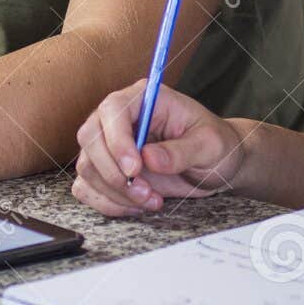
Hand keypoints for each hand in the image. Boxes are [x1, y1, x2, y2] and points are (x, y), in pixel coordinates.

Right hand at [72, 78, 245, 216]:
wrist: (216, 166)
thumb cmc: (216, 146)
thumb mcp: (210, 145)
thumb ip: (182, 150)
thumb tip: (149, 158)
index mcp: (145, 99)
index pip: (113, 109)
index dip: (117, 140)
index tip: (134, 169)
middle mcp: (121, 117)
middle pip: (90, 137)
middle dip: (114, 173)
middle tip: (145, 192)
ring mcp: (110, 144)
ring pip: (87, 166)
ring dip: (114, 192)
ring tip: (150, 200)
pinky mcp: (106, 169)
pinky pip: (87, 187)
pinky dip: (107, 202)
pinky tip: (136, 205)